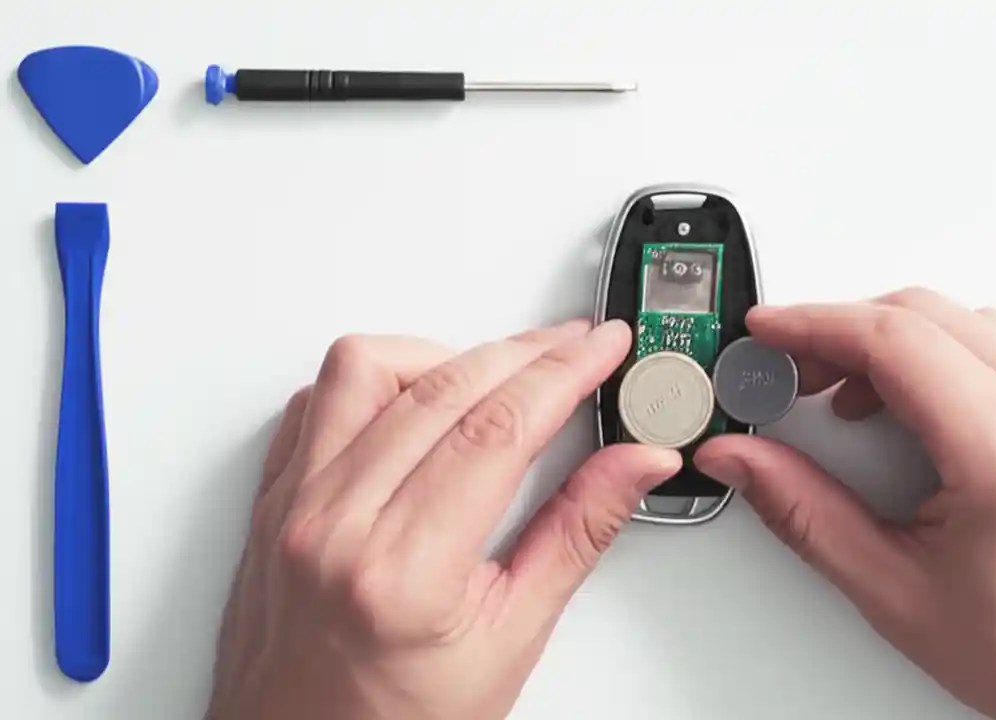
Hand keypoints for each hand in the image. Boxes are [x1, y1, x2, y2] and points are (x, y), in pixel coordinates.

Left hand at [207, 320, 680, 719]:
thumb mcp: (510, 642)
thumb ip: (577, 536)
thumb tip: (633, 465)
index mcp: (401, 571)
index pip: (499, 430)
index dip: (563, 374)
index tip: (602, 348)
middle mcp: (333, 525)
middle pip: (445, 387)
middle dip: (526, 353)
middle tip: (576, 348)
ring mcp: (291, 507)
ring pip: (366, 369)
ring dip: (443, 354)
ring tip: (494, 376)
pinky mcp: (270, 500)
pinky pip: (315, 400)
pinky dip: (374, 380)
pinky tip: (416, 397)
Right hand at [694, 289, 995, 719]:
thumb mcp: (896, 589)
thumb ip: (804, 511)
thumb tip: (744, 460)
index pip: (893, 338)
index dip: (813, 325)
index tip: (768, 332)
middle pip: (925, 314)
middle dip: (843, 331)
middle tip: (793, 372)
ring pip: (966, 321)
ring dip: (896, 342)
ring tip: (849, 400)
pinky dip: (945, 356)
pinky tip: (915, 405)